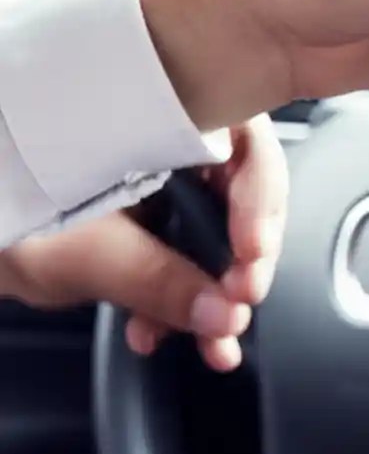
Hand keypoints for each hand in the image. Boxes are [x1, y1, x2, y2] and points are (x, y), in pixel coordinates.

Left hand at [0, 116, 286, 371]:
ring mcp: (165, 178)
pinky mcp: (155, 217)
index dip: (258, 194)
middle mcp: (170, 137)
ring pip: (224, 227)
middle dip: (247, 256)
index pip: (242, 137)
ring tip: (214, 339)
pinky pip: (193, 251)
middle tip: (239, 300)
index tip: (252, 251)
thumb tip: (223, 312)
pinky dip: (192, 296)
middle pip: (244, 188)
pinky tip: (172, 330)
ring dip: (223, 289)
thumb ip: (154, 280)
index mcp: (157, 114)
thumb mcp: (80, 250)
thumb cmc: (3, 207)